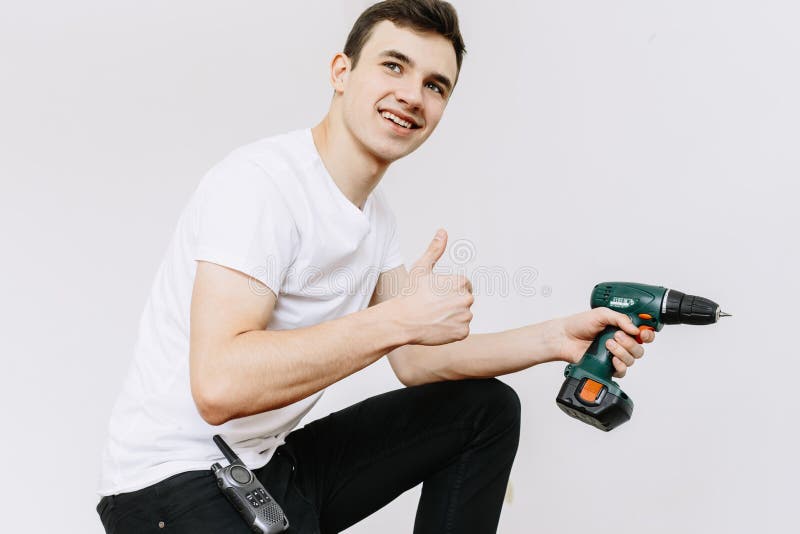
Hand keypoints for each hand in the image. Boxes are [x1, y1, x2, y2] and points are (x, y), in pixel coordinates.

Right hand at [394, 229, 473, 344]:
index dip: (448, 290)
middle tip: (433, 306)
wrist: (402, 321)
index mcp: (460, 281)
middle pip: (464, 300)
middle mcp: (467, 298)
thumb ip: (435, 250)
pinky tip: (437, 326)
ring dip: (452, 317)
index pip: (463, 285)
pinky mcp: (463, 333)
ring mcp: (466, 317)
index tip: (434, 294)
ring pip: (462, 316)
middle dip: (452, 303)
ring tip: (434, 317)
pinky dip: (451, 330)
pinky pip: (461, 330)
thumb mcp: (421, 268)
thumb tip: (442, 232)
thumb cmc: (410, 294)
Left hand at [553, 307, 656, 377]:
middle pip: (640, 348)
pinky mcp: (607, 366)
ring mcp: (615, 355)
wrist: (565, 337)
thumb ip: (620, 319)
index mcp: (622, 328)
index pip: (643, 334)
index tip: (643, 333)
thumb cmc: (580, 324)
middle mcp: (621, 342)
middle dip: (630, 342)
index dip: (647, 334)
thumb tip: (635, 329)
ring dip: (622, 352)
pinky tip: (612, 359)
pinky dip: (619, 366)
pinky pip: (622, 371)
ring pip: (632, 359)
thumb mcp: (601, 314)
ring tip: (607, 344)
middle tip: (616, 335)